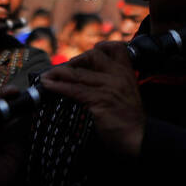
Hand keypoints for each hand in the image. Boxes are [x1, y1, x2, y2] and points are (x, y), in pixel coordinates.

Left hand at [40, 41, 144, 156]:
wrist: (139, 138)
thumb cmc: (131, 120)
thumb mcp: (126, 95)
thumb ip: (113, 84)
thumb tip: (88, 80)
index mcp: (127, 73)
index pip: (116, 48)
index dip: (101, 47)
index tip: (89, 52)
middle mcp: (119, 75)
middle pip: (93, 56)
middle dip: (74, 61)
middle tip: (62, 70)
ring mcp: (109, 86)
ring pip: (78, 74)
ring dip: (58, 74)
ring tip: (46, 77)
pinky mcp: (99, 99)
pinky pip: (74, 89)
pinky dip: (58, 86)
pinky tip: (49, 86)